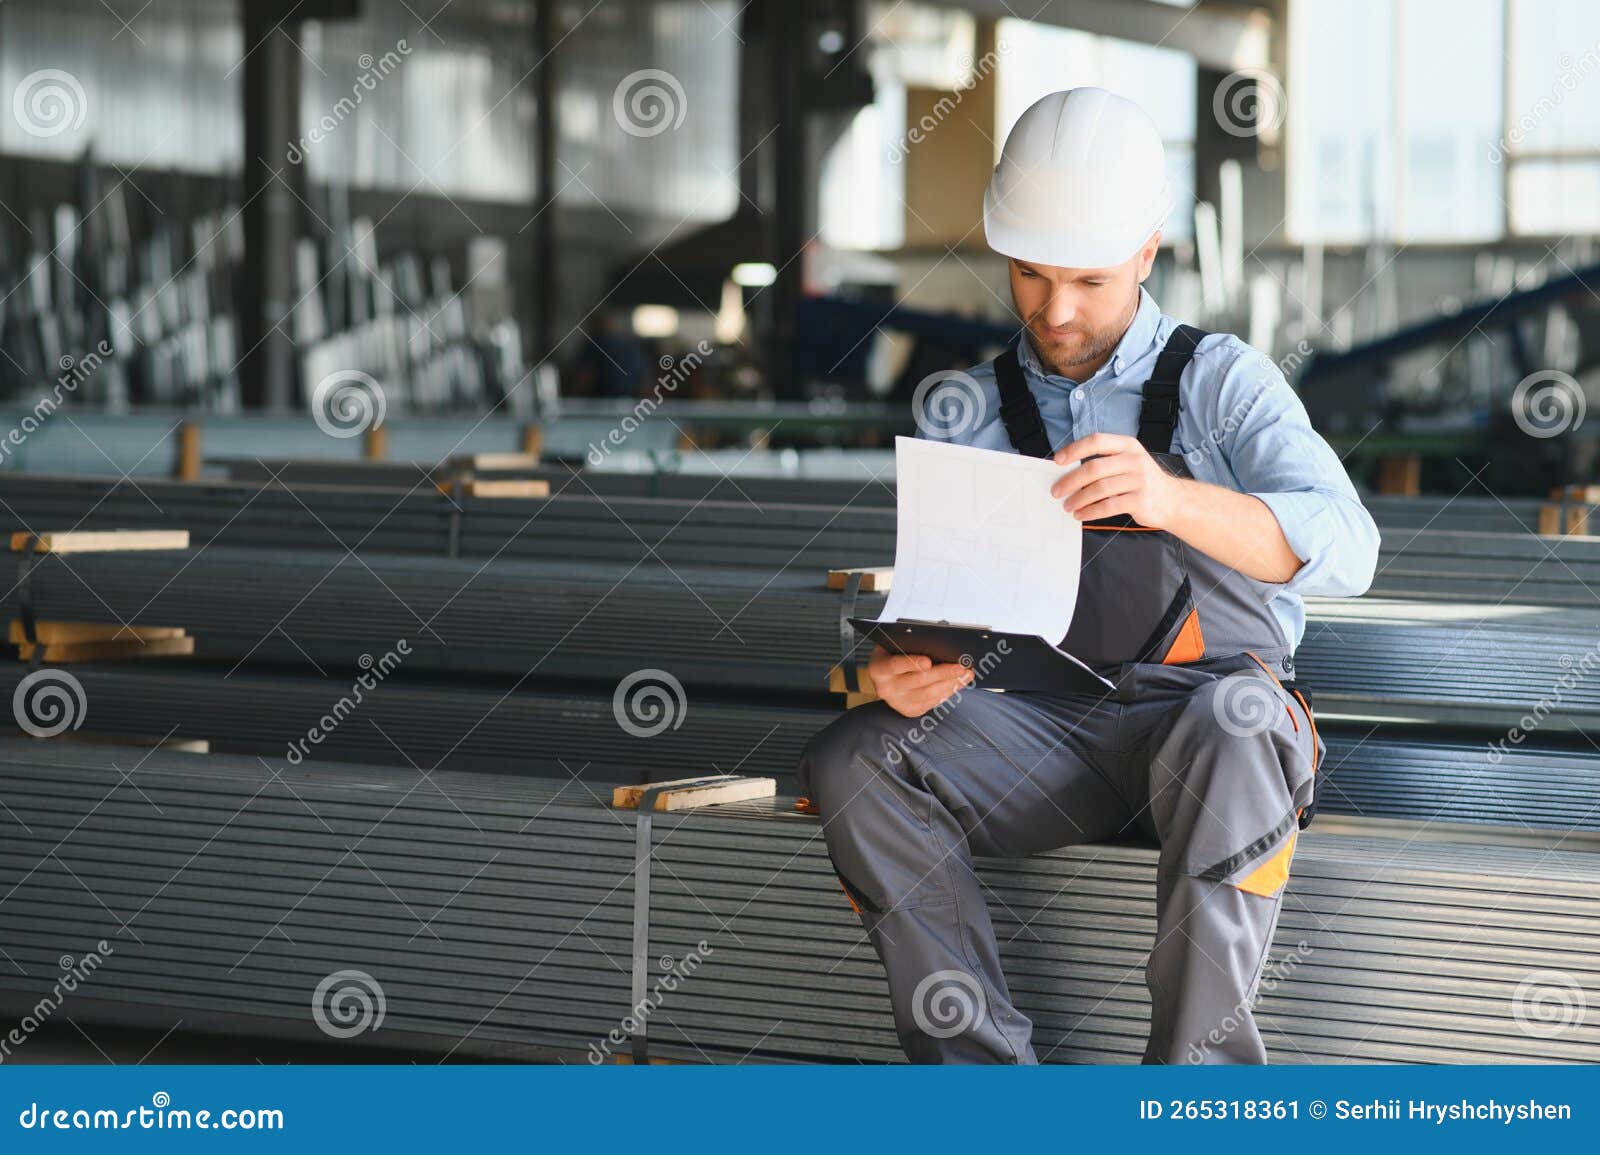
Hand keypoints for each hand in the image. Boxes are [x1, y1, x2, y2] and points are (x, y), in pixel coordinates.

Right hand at [866, 645, 973, 718]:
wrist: (885, 677)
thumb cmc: (893, 655)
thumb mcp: (894, 646)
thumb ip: (910, 646)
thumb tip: (938, 644)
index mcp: (878, 668)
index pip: (895, 665)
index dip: (911, 663)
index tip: (928, 661)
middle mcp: (886, 688)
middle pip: (918, 681)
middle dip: (942, 673)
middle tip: (960, 667)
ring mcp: (898, 702)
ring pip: (928, 694)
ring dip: (950, 684)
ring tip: (965, 674)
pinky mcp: (910, 710)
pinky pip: (933, 702)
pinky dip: (948, 692)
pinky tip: (958, 683)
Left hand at [1049, 432, 1183, 527]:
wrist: (1172, 500)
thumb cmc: (1141, 481)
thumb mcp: (1127, 462)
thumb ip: (1104, 462)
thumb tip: (1067, 471)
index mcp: (1128, 445)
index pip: (1097, 441)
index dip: (1074, 449)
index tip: (1057, 461)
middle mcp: (1134, 459)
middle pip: (1094, 468)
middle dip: (1070, 480)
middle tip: (1056, 491)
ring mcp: (1139, 480)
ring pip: (1099, 489)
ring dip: (1078, 499)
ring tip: (1068, 506)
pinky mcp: (1140, 500)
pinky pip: (1108, 506)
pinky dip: (1090, 511)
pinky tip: (1081, 514)